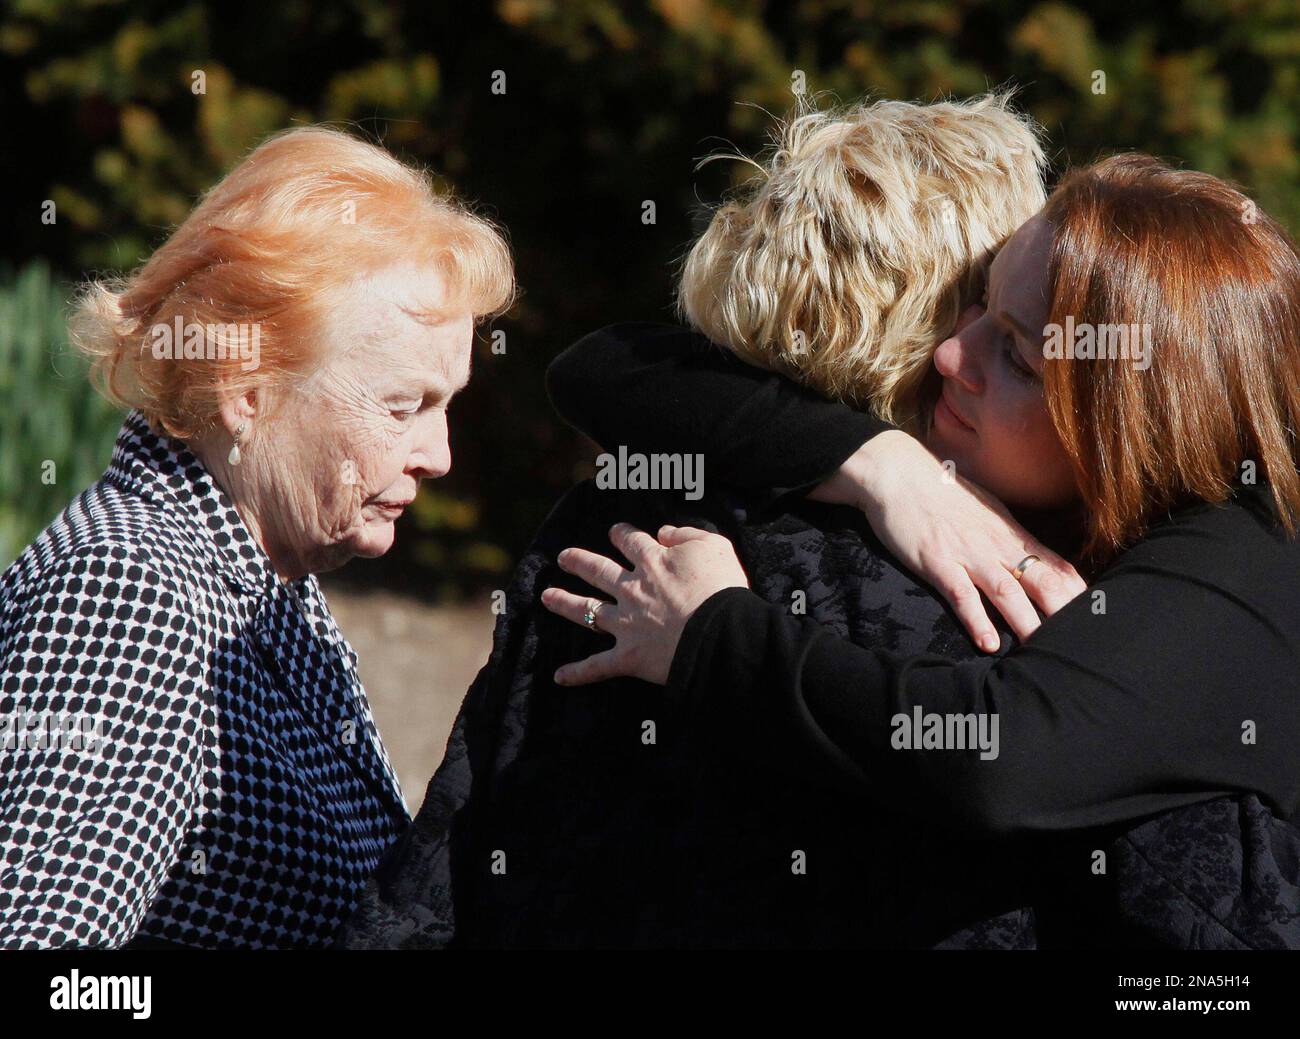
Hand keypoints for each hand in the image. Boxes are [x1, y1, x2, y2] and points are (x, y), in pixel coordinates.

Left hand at [541, 522, 748, 685]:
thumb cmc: (721, 588)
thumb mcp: (713, 546)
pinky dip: (578, 673)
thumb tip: (664, 532)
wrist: (718, 631)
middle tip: (564, 557)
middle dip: (579, 561)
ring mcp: (626, 623)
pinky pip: (597, 666)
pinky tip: (559, 676)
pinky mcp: (628, 656)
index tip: (615, 531)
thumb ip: (686, 535)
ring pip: (588, 610)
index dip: (622, 534)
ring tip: (546, 597)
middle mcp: (632, 590)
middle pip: (598, 570)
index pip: (632, 542)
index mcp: (653, 562)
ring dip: (565, 602)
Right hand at [810, 430, 1084, 651]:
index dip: (1080, 595)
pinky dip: (976, 619)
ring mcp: (967, 553)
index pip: (1059, 567)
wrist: (897, 473)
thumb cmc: (940, 494)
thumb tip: (1032, 560)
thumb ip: (1008, 539)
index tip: (1098, 620)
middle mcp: (996, 545)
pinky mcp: (937, 561)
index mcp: (1011, 534)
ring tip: (1042, 653)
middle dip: (1064, 614)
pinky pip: (961, 594)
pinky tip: (987, 643)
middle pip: (1043, 582)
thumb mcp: (985, 512)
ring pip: (1007, 591)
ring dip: (1027, 623)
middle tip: (1082, 645)